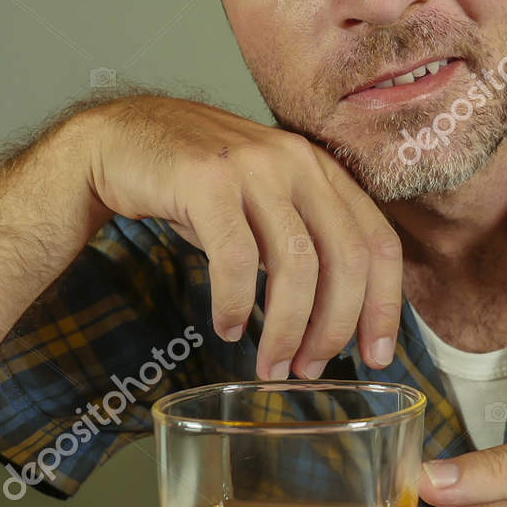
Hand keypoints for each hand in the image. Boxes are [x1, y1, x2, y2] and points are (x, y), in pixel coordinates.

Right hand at [70, 97, 402, 380]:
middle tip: (313, 370)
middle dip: (335, 327)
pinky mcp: (207, 179)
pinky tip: (227, 327)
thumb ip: (305, 244)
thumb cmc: (199, 186)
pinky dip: (235, 304)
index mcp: (323, 169)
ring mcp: (254, 166)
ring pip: (296, 265)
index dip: (385, 305)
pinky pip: (236, 259)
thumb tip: (338, 320)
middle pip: (346, 259)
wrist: (121, 137)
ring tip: (271, 365)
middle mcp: (298, 161)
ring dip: (287, 329)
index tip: (377, 355)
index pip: (379, 242)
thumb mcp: (265, 206)